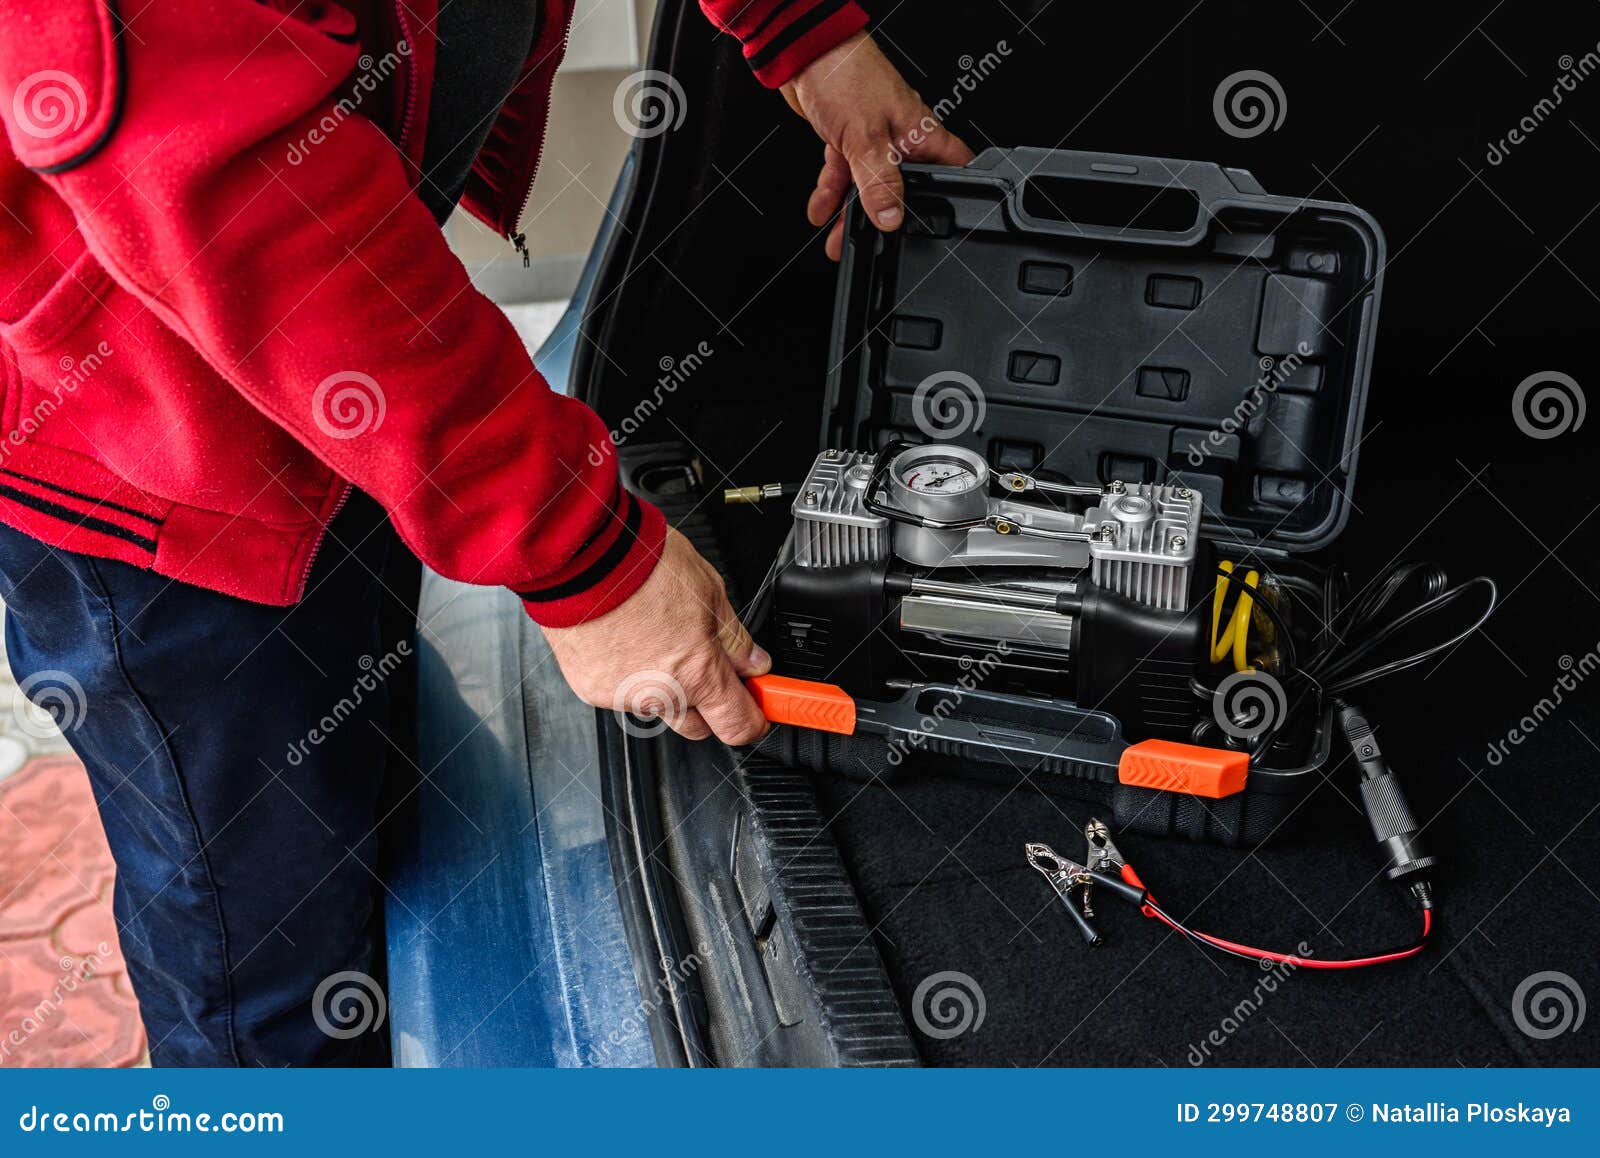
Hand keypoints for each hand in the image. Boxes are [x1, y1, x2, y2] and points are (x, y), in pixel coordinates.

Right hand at [543, 528, 770, 744]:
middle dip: (708, 703)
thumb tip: (753, 662)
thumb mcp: (710, 592)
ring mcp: (622, 695)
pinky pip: (620, 692)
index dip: (753, 719)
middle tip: (706, 663)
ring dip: (664, 685)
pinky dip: (628, 674)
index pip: (737, 724)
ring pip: (655, 705)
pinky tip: (627, 639)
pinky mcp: (590, 688)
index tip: (756, 709)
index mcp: (697, 674)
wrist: (583, 557)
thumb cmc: (642, 566)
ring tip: (656, 637)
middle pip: (697, 725)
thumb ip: (735, 638)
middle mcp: (660, 695)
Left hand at [782, 32, 974, 260]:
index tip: (942, 224)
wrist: (804, 50)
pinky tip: (820, 210)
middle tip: (873, 243)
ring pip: (868, 184)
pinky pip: (844, 172)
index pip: (951, 169)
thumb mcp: (866, 137)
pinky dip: (831, 191)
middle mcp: (901, 136)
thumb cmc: (845, 75)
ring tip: (838, 240)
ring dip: (851, 212)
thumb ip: (878, 181)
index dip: (952, 196)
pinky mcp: (847, 136)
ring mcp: (873, 136)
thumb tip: (891, 217)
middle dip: (886, 217)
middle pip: (902, 186)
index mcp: (920, 132)